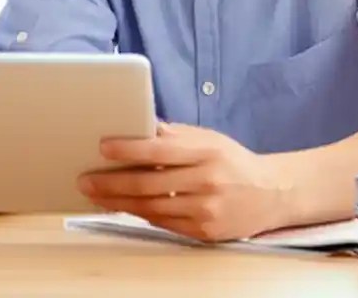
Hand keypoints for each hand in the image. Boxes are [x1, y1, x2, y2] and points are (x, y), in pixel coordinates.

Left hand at [77, 123, 290, 241]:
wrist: (272, 194)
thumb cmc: (234, 162)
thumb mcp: (209, 139)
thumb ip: (175, 136)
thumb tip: (139, 127)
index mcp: (206, 153)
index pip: (159, 151)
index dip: (128, 150)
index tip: (102, 148)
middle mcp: (206, 181)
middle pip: (148, 184)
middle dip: (111, 183)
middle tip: (85, 180)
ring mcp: (205, 209)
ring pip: (151, 208)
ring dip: (118, 203)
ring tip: (95, 195)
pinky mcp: (204, 231)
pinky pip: (163, 224)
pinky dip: (140, 215)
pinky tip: (123, 208)